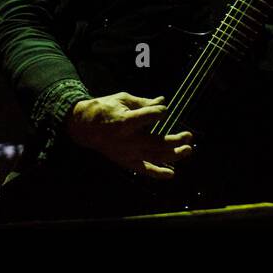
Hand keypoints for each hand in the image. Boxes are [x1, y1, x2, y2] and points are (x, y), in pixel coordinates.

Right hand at [65, 92, 194, 179]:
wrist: (84, 127)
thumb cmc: (104, 109)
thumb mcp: (123, 99)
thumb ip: (144, 102)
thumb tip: (162, 100)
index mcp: (126, 121)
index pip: (151, 116)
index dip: (161, 112)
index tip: (163, 110)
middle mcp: (128, 140)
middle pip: (157, 142)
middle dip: (176, 140)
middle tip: (189, 135)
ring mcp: (127, 153)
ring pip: (155, 157)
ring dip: (174, 155)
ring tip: (188, 149)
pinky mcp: (125, 161)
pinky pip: (144, 170)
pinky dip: (158, 173)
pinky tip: (171, 173)